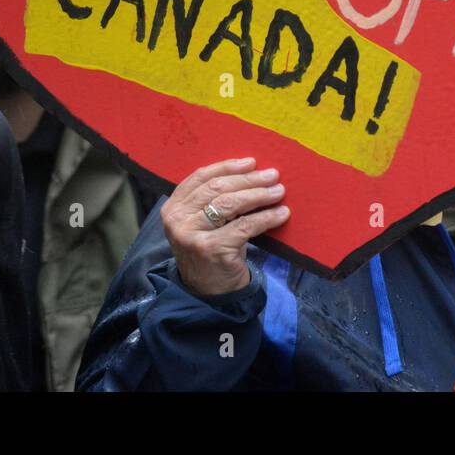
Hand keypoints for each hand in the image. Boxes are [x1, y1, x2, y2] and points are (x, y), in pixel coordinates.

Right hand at [162, 157, 288, 296]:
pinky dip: (266, 218)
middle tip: (273, 175)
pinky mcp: (211, 249)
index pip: (201, 177)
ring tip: (279, 192)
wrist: (208, 292)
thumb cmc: (211, 249)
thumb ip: (213, 199)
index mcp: (173, 207)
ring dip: (259, 195)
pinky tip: (281, 214)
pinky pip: (244, 226)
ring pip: (230, 204)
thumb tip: (252, 171)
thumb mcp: (203, 222)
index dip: (227, 167)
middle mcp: (177, 219)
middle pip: (217, 188)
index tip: (251, 162)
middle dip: (248, 180)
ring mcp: (191, 235)